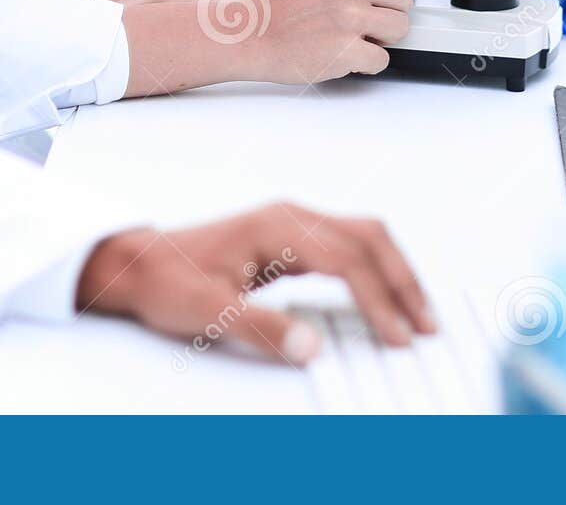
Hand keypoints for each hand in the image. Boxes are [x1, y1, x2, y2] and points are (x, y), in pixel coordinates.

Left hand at [75, 202, 435, 363]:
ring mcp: (295, 224)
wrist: (140, 263)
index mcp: (278, 226)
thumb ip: (262, 329)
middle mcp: (293, 217)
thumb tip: (313, 349)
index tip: (397, 335)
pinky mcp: (293, 238)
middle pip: (369, 238)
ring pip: (365, 237)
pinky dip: (376, 270)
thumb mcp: (208, 311)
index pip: (347, 260)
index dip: (378, 300)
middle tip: (425, 324)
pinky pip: (350, 246)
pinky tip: (384, 297)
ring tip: (416, 313)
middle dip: (403, 281)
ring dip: (395, 272)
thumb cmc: (168, 279)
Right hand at [239, 0, 413, 83]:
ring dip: (382, 35)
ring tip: (357, 33)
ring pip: (400, 28)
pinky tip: (349, 52)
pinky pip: (382, 60)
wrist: (248, 35)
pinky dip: (368, 62)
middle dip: (387, 9)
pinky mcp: (347, 52)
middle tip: (363, 15)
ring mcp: (350, 20)